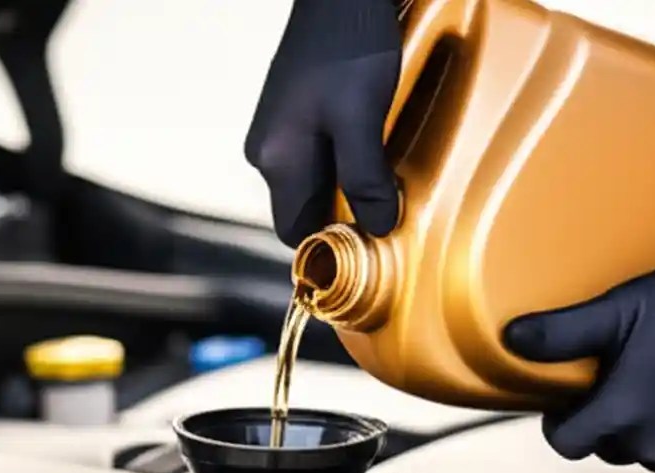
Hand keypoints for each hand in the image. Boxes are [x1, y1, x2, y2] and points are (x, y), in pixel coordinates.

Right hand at [245, 0, 400, 246]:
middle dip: (343, 215)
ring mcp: (277, 130)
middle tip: (387, 210)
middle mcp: (267, 150)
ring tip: (384, 178)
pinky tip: (372, 148)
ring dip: (347, 188)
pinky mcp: (293, 113)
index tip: (369, 243)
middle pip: (304, 207)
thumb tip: (376, 227)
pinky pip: (317, 157)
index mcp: (275, 158)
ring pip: (313, 182)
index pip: (293, 230)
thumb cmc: (349, 47)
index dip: (329, 243)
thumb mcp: (363, 116)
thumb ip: (364, 177)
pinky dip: (344, 163)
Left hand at [503, 238, 654, 472]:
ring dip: (642, 429)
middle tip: (619, 377)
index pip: (566, 444)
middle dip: (604, 419)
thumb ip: (561, 332)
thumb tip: (513, 339)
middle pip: (605, 447)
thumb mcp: (618, 309)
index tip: (570, 399)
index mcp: (625, 415)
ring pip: (645, 453)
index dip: (561, 421)